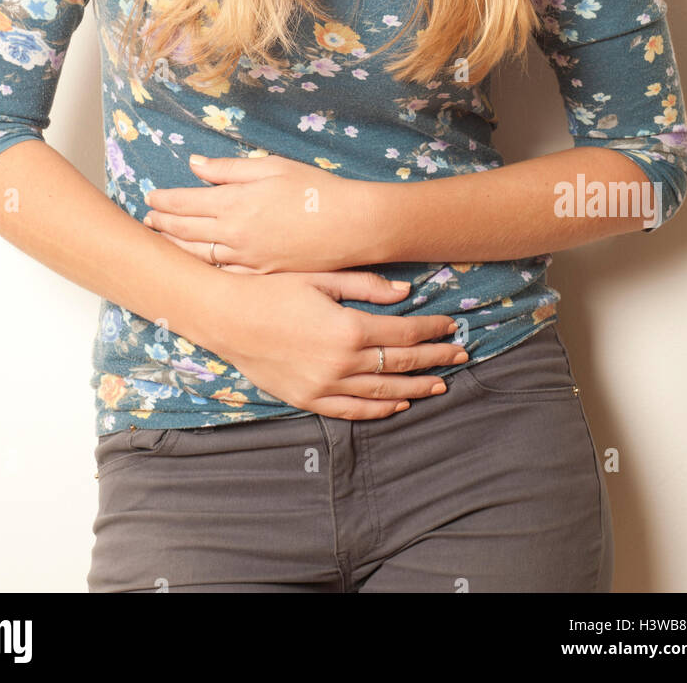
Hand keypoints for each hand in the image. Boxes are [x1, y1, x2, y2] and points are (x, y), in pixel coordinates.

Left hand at [143, 152, 368, 273]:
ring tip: (161, 243)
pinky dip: (204, 269)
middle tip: (147, 221)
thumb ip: (229, 169)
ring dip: (175, 248)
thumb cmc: (315, 189)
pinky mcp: (261, 274)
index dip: (164, 201)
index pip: (185, 202)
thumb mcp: (272, 167)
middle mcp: (233, 234)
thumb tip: (195, 165)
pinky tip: (196, 266)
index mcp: (234, 203)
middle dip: (162, 224)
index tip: (150, 198)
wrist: (351, 226)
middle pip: (185, 231)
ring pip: (198, 256)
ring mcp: (246, 258)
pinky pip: (224, 273)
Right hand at [212, 268, 467, 419]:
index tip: (452, 326)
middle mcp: (341, 363)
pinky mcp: (308, 399)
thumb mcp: (320, 277)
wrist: (226, 318)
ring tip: (440, 384)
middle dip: (434, 359)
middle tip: (460, 355)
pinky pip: (352, 410)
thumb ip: (366, 285)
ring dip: (415, 388)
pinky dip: (378, 408)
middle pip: (400, 364)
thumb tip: (407, 292)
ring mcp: (325, 386)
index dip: (432, 331)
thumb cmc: (271, 289)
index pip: (404, 334)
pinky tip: (397, 404)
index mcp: (348, 328)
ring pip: (382, 391)